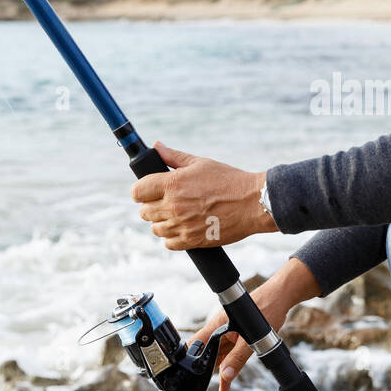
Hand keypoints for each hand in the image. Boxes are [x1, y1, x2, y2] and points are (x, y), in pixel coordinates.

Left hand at [131, 142, 278, 250]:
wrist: (253, 203)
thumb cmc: (229, 180)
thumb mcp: (201, 163)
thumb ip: (174, 156)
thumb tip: (156, 146)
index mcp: (173, 183)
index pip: (137, 192)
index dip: (141, 191)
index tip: (148, 191)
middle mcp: (173, 206)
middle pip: (144, 212)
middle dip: (152, 206)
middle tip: (167, 202)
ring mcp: (182, 225)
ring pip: (155, 228)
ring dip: (162, 222)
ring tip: (177, 215)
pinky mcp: (192, 240)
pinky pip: (168, 243)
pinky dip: (172, 237)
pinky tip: (183, 227)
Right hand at [188, 283, 293, 390]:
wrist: (280, 298)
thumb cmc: (266, 308)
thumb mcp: (252, 339)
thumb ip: (238, 358)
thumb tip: (226, 375)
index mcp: (217, 325)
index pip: (196, 344)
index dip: (191, 360)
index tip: (193, 376)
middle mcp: (219, 327)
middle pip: (207, 352)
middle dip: (207, 369)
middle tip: (206, 387)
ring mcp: (227, 331)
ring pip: (219, 353)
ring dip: (220, 368)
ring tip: (223, 385)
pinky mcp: (237, 334)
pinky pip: (229, 352)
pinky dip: (230, 363)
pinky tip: (229, 378)